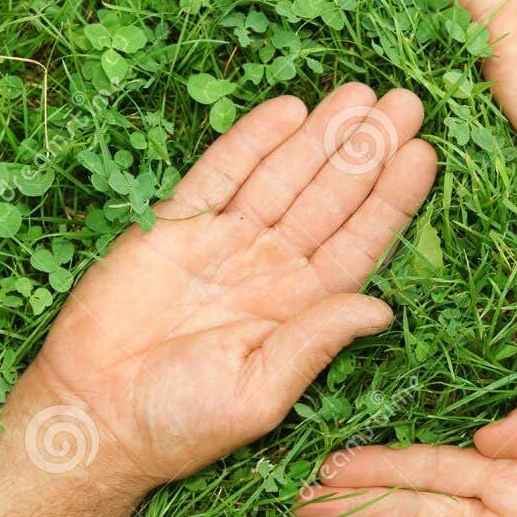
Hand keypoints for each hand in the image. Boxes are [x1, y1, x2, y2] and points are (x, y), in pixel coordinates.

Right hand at [18, 85, 437, 497]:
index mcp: (299, 309)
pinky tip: (289, 110)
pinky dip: (252, 140)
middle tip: (404, 103)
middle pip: (329, 198)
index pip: (358, 242)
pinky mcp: (172, 226)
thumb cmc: (178, 422)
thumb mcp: (260, 394)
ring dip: (321, 135)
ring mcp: (222, 243)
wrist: (93, 414)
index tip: (423, 154)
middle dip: (366, 151)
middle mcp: (269, 268)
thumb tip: (383, 309)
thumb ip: (315, 343)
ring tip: (360, 94)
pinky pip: (220, 173)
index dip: (391, 199)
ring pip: (283, 176)